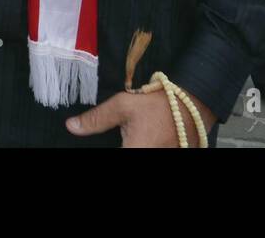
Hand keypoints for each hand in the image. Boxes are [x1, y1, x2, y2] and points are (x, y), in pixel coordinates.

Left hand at [66, 86, 215, 146]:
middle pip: (125, 156)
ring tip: (131, 136)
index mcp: (135, 152)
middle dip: (120, 147)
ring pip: (137, 154)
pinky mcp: (171, 157)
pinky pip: (150, 154)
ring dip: (131, 147)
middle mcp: (150, 158)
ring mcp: (164, 159)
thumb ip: (96, 119)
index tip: (109, 140)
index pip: (113, 154)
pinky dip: (141, 148)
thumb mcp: (122, 106)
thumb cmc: (157, 104)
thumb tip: (71, 126)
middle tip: (122, 137)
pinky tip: (139, 141)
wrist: (192, 106)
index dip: (102, 148)